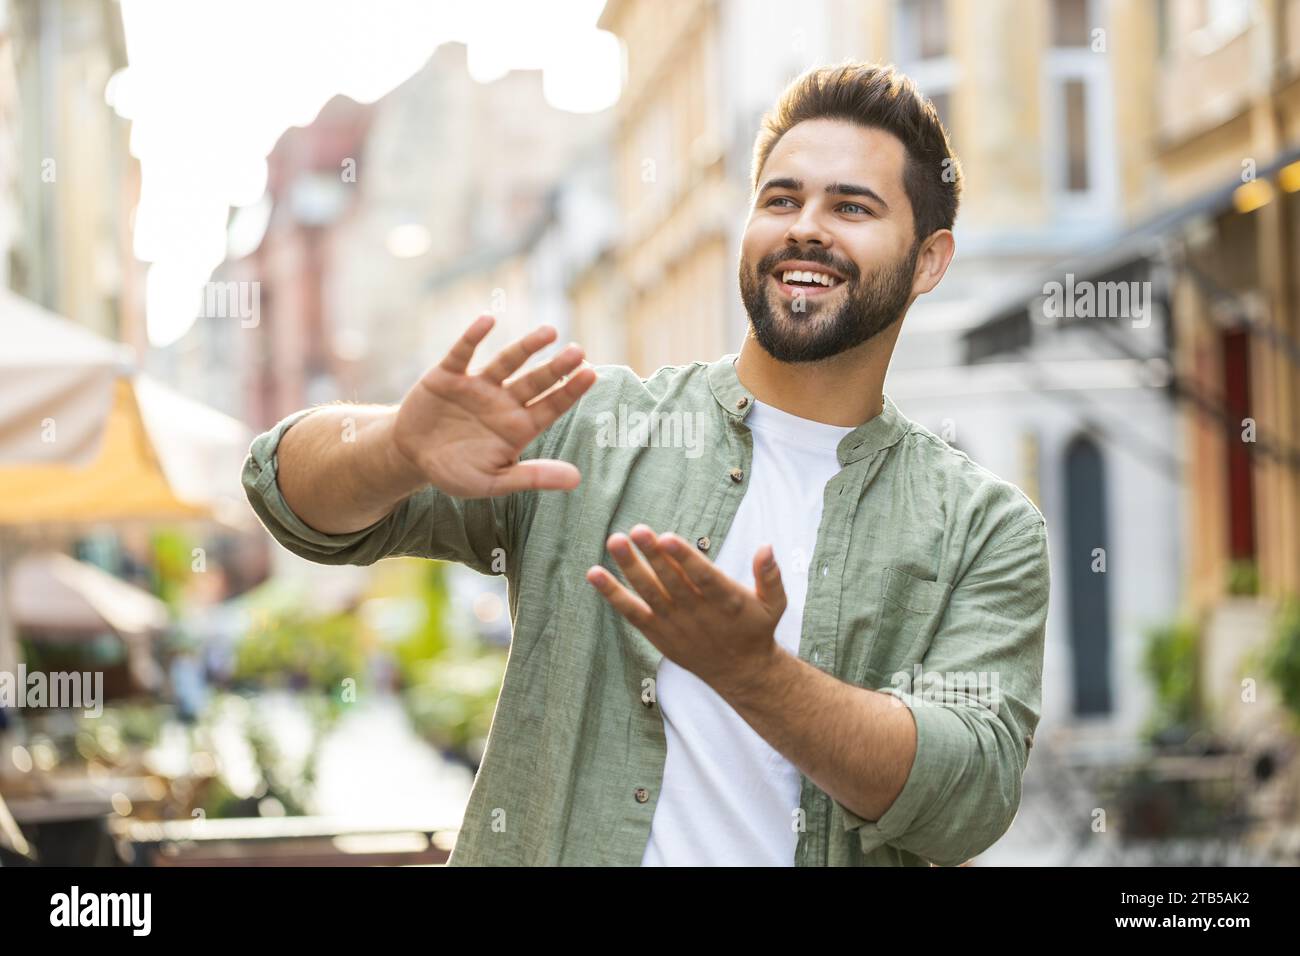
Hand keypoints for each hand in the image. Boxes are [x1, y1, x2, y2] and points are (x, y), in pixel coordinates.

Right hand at [390, 315, 595, 497]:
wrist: (413, 457)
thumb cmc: (457, 471)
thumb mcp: (494, 482)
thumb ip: (532, 477)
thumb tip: (576, 479)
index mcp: (518, 427)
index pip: (551, 406)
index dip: (571, 391)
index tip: (592, 374)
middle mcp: (503, 401)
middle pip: (535, 381)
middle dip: (556, 367)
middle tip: (578, 352)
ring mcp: (477, 386)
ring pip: (506, 362)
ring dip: (526, 346)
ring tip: (549, 332)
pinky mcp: (448, 375)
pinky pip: (462, 352)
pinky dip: (473, 337)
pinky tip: (487, 321)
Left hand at [586, 524, 787, 696]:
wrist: (739, 672)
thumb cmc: (755, 629)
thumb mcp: (774, 604)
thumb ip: (769, 576)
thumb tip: (767, 547)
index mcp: (727, 602)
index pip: (703, 577)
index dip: (685, 558)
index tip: (668, 537)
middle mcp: (697, 614)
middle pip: (671, 582)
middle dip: (653, 555)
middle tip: (637, 530)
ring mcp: (674, 624)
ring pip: (648, 594)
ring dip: (630, 568)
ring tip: (615, 541)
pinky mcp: (657, 633)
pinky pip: (631, 613)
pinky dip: (612, 594)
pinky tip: (594, 573)